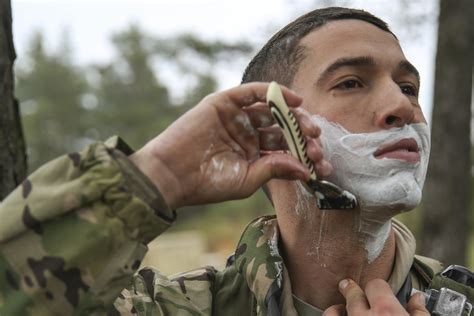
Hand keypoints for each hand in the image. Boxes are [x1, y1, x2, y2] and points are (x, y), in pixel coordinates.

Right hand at [130, 82, 329, 208]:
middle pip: (282, 127)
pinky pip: (253, 92)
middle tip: (315, 141)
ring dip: (293, 115)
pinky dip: (274, 93)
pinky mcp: (224, 103)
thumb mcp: (248, 180)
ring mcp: (236, 117)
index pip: (285, 148)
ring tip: (307, 125)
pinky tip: (294, 102)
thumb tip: (306, 168)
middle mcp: (247, 133)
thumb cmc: (207, 184)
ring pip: (272, 109)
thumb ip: (276, 169)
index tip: (321, 162)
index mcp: (253, 153)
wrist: (172, 175)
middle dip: (302, 133)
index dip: (304, 153)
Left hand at [323, 279, 428, 315]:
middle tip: (347, 285)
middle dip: (351, 290)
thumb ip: (418, 313)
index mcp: (386, 311)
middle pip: (352, 294)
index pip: (376, 285)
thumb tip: (417, 298)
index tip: (379, 291)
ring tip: (339, 308)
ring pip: (332, 312)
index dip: (378, 288)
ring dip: (336, 309)